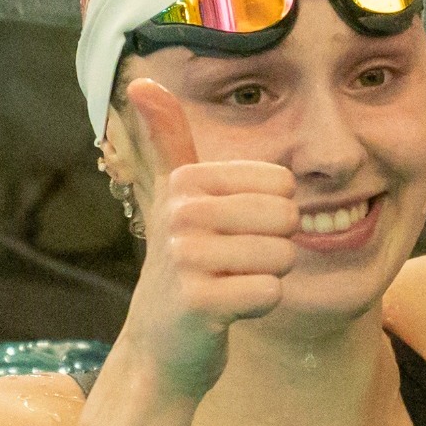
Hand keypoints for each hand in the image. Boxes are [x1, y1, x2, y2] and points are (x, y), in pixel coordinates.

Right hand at [119, 79, 299, 397]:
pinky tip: (229, 311)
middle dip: (274, 247)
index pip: (281, 183)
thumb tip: (140, 80)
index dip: (272, 214)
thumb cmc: (184, 265)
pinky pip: (271, 292)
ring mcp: (187, 259)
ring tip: (231, 285)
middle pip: (286, 217)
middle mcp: (181, 214)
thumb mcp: (173, 198)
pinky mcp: (201, 304)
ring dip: (267, 277)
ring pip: (283, 256)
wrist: (163, 344)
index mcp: (186, 183)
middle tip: (235, 264)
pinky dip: (260, 306)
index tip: (234, 233)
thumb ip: (166, 140)